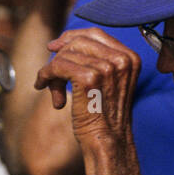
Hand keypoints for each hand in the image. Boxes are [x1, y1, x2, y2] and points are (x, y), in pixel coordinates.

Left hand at [32, 28, 140, 150]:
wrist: (107, 141)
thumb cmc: (102, 115)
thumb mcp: (106, 82)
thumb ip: (93, 60)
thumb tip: (59, 42)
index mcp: (129, 58)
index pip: (96, 33)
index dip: (71, 36)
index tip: (54, 46)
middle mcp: (122, 59)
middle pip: (78, 41)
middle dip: (59, 56)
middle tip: (49, 75)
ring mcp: (107, 68)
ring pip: (65, 54)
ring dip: (51, 71)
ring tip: (52, 90)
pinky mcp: (89, 78)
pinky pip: (57, 66)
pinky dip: (45, 75)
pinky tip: (44, 88)